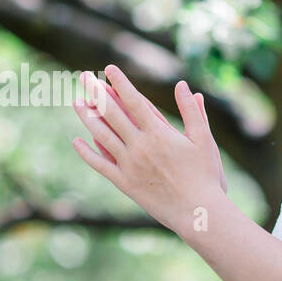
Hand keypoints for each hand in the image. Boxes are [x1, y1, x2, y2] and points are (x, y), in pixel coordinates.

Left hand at [71, 65, 226, 233]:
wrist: (197, 211)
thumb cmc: (205, 175)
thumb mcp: (203, 139)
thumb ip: (192, 111)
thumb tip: (183, 86)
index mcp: (159, 133)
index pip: (134, 101)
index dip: (120, 83)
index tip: (109, 68)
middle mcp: (140, 146)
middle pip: (112, 114)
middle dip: (97, 94)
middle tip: (83, 78)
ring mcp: (130, 165)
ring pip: (102, 136)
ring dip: (87, 118)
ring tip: (76, 102)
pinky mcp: (125, 183)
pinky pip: (101, 165)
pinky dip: (87, 153)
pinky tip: (77, 142)